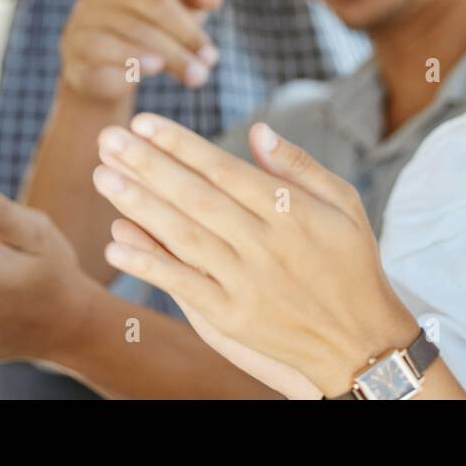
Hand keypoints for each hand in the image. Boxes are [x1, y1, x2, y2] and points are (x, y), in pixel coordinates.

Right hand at [61, 0, 222, 99]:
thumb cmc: (155, 21)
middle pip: (153, 6)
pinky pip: (100, 65)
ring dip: (169, 58)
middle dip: (186, 35)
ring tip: (196, 75)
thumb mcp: (186, 0)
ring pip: (129, 38)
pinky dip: (127, 71)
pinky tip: (149, 72)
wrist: (111, 66)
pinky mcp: (75, 59)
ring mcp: (84, 23)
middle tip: (211, 60)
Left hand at [91, 115, 419, 397]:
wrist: (363, 343)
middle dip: (146, 165)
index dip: (180, 144)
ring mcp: (245, 282)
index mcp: (290, 211)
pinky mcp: (232, 318)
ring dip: (138, 205)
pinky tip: (115, 243)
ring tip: (103, 176)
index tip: (144, 123)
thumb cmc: (352, 263)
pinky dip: (147, 265)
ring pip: (182, 236)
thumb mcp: (344, 203)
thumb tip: (258, 129)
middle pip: (194, 197)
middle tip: (108, 138)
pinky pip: (182, 286)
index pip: (222, 169)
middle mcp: (264, 244)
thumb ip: (299, 166)